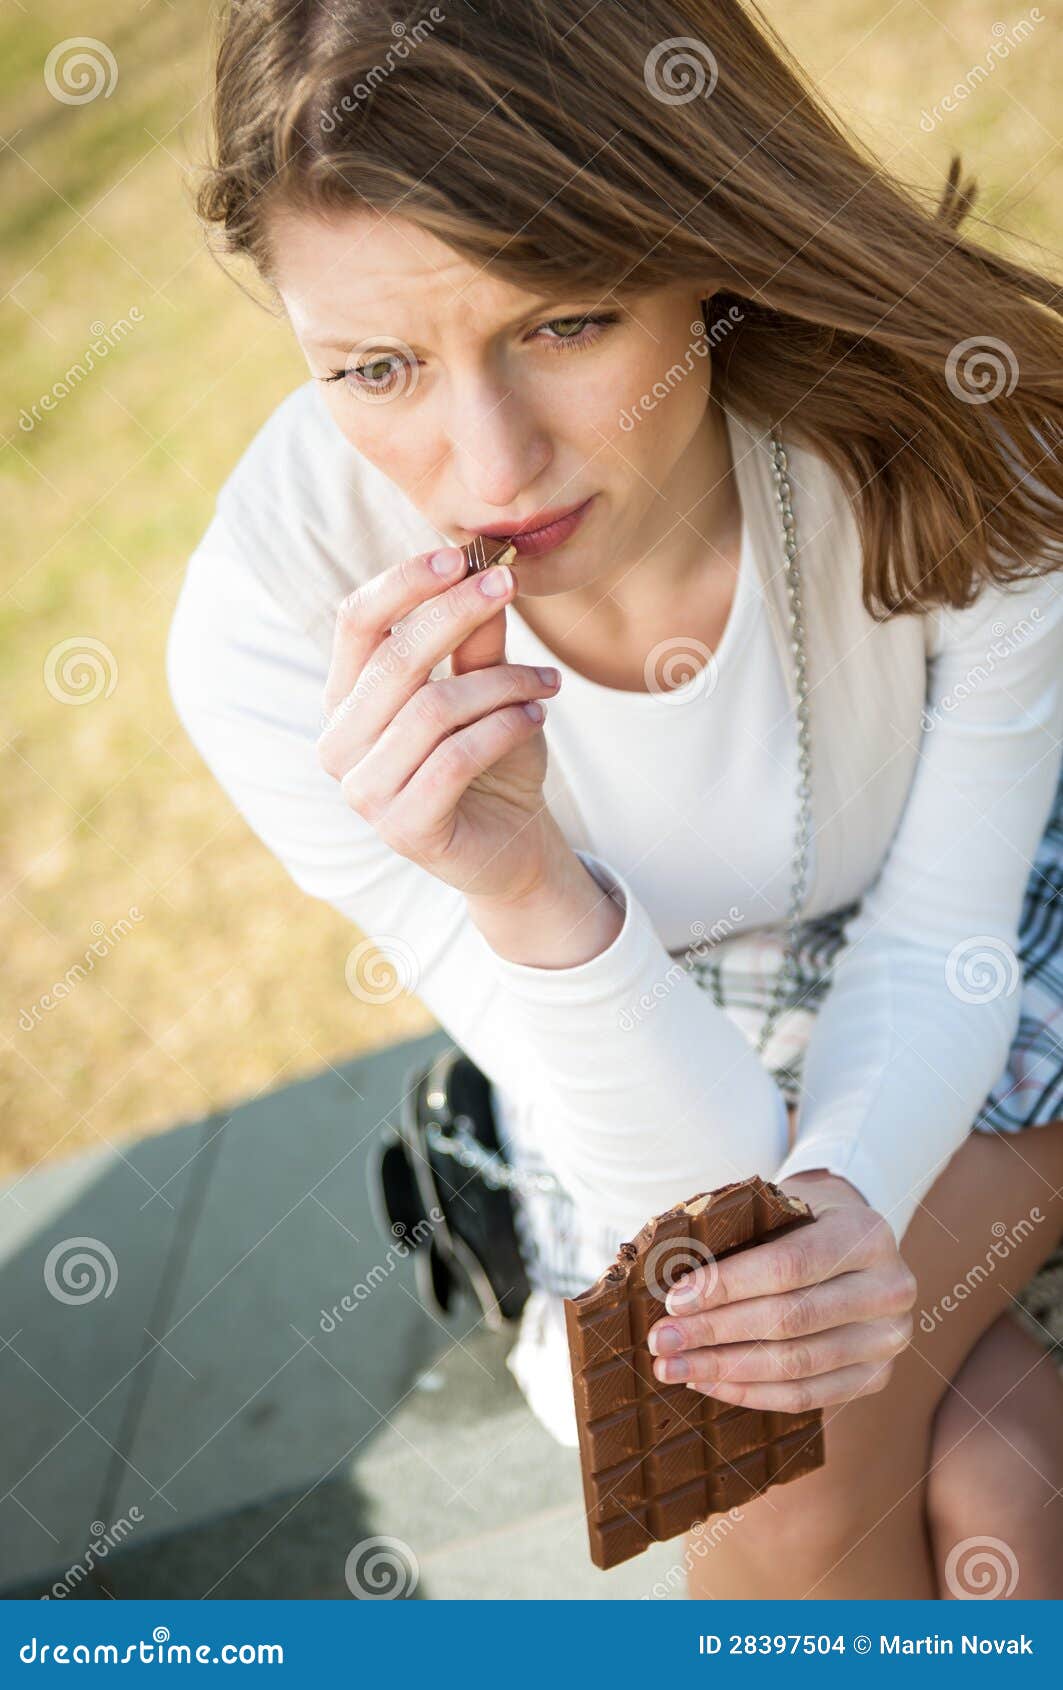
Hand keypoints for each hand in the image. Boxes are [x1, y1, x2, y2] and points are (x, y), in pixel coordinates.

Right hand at [316, 544, 563, 900]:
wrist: (510, 845)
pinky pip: (456, 758)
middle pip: (395, 660)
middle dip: (457, 614)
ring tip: (545, 683)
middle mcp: (339, 745)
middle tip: (509, 585)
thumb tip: (483, 569)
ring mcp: (364, 792)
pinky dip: (504, 728)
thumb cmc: (490, 759)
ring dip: (502, 684)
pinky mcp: (403, 828)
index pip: (355, 623)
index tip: (459, 556)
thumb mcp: (486, 688)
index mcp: (345, 701)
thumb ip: (475, 640)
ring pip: (434, 709)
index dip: (402, 584)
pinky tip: (535, 719)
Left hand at [645, 1172, 916, 1411]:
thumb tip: (669, 1277)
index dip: (728, 1285)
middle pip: (790, 1320)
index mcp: (866, 1233)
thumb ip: (735, 1234)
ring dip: (725, 1369)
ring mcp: (888, 1339)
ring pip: (796, 1365)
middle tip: (661, 1340)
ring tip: (673, 1366)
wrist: (854, 1243)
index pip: (789, 1265)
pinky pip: (806, 1396)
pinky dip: (750, 1392)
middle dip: (715, 1332)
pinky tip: (707, 1382)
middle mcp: (890, 1289)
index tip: (675, 1300)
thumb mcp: (778, 1207)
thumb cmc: (801, 1220)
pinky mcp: (877, 1376)